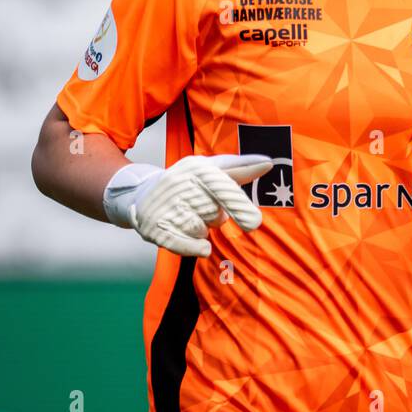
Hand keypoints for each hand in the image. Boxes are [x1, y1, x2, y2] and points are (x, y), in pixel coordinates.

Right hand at [102, 154, 273, 257]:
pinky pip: (185, 245)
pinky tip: (201, 247)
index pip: (221, 188)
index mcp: (196, 169)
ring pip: (202, 229)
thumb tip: (268, 163)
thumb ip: (241, 168)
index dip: (237, 204)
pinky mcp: (155, 229)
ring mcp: (164, 208)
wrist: (142, 194)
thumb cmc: (189, 182)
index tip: (255, 224)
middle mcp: (178, 186)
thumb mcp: (211, 170)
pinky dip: (195, 248)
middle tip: (222, 218)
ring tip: (190, 217)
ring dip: (203, 228)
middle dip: (217, 217)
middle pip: (215, 213)